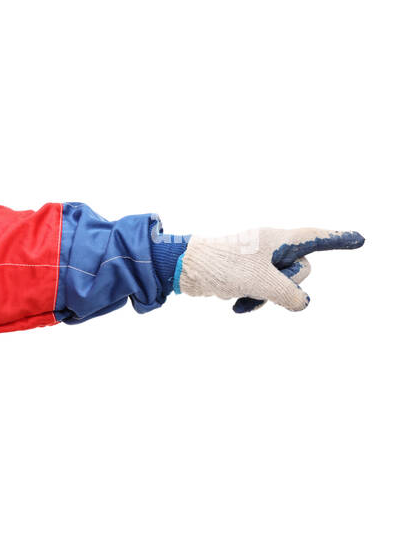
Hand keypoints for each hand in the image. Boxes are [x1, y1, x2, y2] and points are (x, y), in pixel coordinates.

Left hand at [177, 228, 363, 311]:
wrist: (184, 269)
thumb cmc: (223, 266)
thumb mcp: (262, 283)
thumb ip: (290, 294)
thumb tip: (302, 303)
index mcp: (278, 239)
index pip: (317, 238)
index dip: (339, 240)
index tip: (359, 239)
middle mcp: (271, 246)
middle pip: (299, 269)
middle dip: (284, 284)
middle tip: (261, 283)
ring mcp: (257, 260)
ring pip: (279, 284)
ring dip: (265, 296)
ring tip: (244, 294)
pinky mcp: (244, 274)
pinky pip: (261, 291)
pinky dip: (252, 299)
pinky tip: (237, 305)